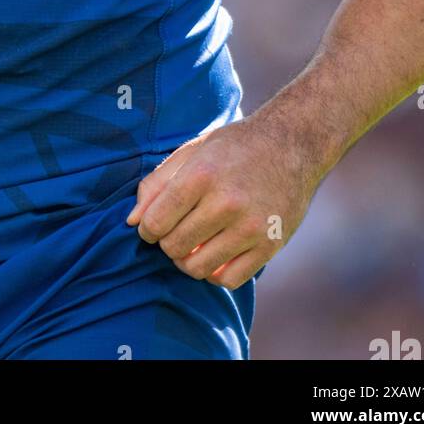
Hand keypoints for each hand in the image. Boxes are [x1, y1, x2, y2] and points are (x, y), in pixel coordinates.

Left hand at [125, 115, 322, 288]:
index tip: (153, 225)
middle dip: (167, 243)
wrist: (292, 143)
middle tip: (174, 231)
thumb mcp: (193, 151)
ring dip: (187, 261)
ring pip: (198, 268)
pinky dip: (214, 273)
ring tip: (192, 244)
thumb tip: (131, 222)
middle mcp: (226, 202)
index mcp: (201, 174)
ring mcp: (251, 226)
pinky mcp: (270, 245)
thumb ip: (157, 184)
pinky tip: (215, 254)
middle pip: (175, 246)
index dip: (147, 229)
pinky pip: (229, 279)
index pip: (156, 222)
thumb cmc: (235, 146)